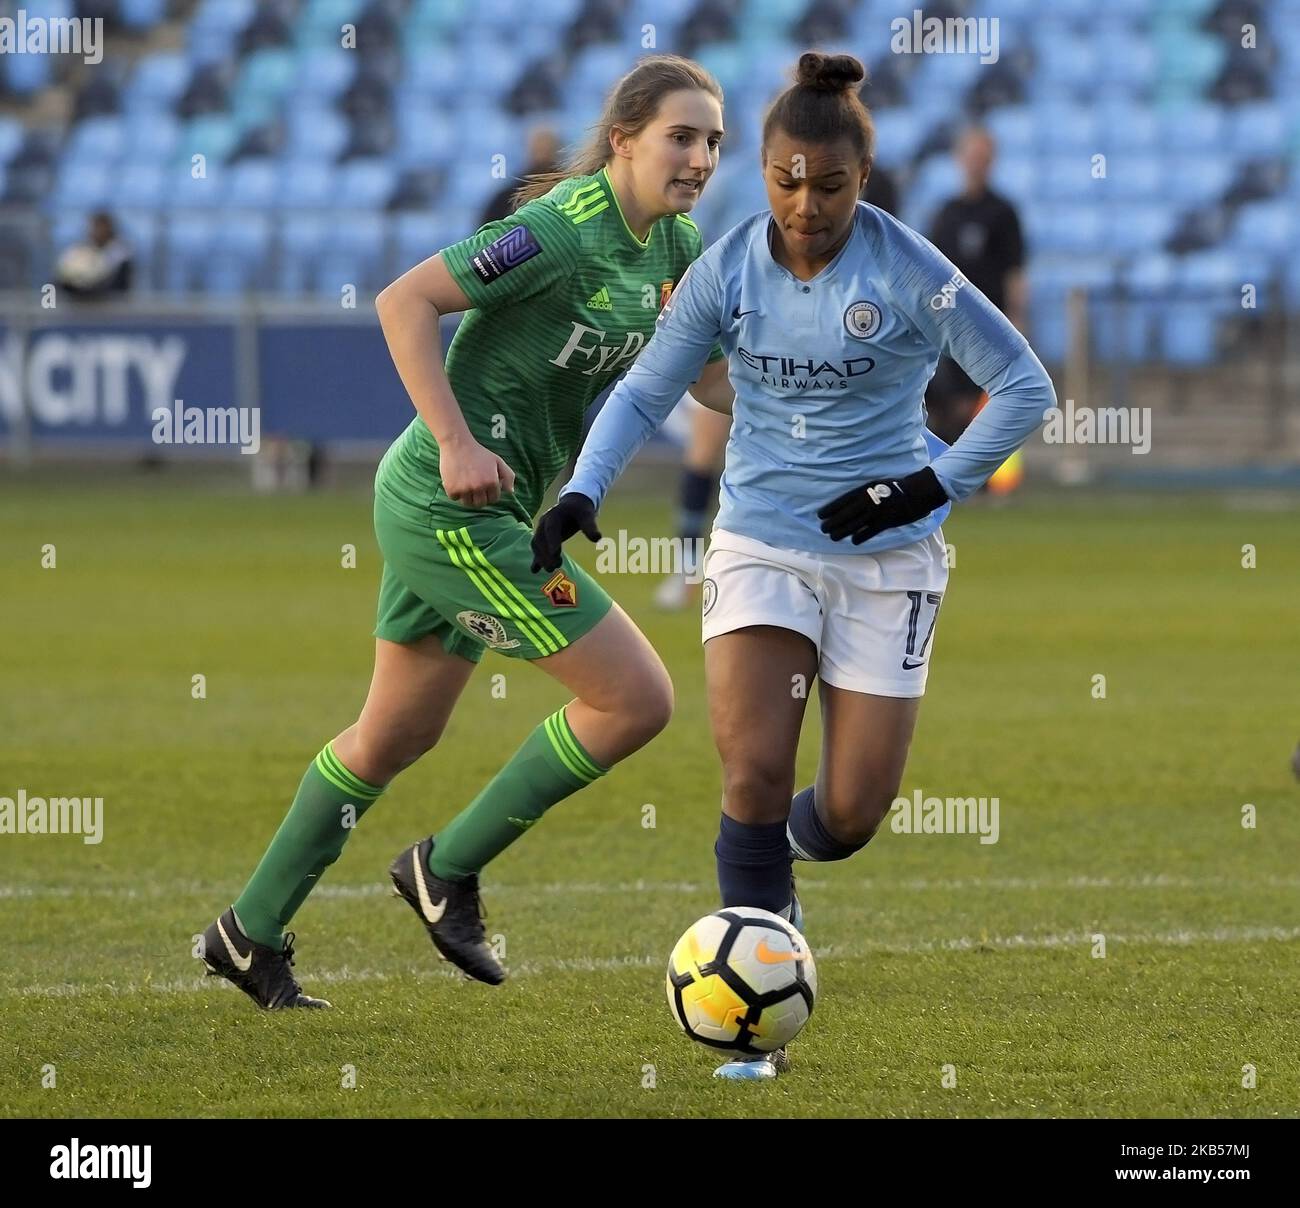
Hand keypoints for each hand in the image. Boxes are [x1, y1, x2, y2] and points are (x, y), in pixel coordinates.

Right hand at [439, 435, 515, 507]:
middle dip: (480, 497)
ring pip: (468, 503)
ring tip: (466, 485)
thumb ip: (508, 476)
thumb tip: (510, 491)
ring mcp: (465, 489)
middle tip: (475, 487)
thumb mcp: (497, 461)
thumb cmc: (479, 453)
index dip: (490, 493)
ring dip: (467, 497)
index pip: (494, 499)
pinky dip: (455, 492)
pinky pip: (455, 498)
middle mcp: (479, 487)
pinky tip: (456, 481)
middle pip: (481, 504)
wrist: (457, 444)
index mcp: (492, 482)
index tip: (485, 486)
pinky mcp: (452, 488)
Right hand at [530, 493, 601, 572]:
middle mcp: (544, 522)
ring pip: (537, 545)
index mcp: (554, 515)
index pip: (551, 529)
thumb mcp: (587, 515)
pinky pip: (537, 549)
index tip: (555, 554)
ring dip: (541, 558)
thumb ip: (590, 526)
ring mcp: (541, 530)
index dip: (552, 541)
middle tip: (554, 566)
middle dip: (545, 553)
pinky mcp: (542, 538)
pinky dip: (536, 559)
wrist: (572, 506)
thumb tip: (597, 538)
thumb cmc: (580, 511)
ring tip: (550, 569)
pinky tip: (535, 570)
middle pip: (540, 539)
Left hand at [818, 466, 947, 544]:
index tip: (820, 515)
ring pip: (854, 525)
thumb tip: (849, 502)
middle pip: (845, 515)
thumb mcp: (876, 483)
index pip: (843, 501)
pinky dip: (860, 537)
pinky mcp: (885, 523)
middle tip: (823, 529)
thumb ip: (863, 492)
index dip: (830, 509)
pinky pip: (869, 532)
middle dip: (832, 523)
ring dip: (841, 532)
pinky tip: (853, 541)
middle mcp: (868, 501)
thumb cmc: (896, 486)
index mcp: (865, 490)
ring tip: (832, 537)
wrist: (916, 492)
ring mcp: (876, 513)